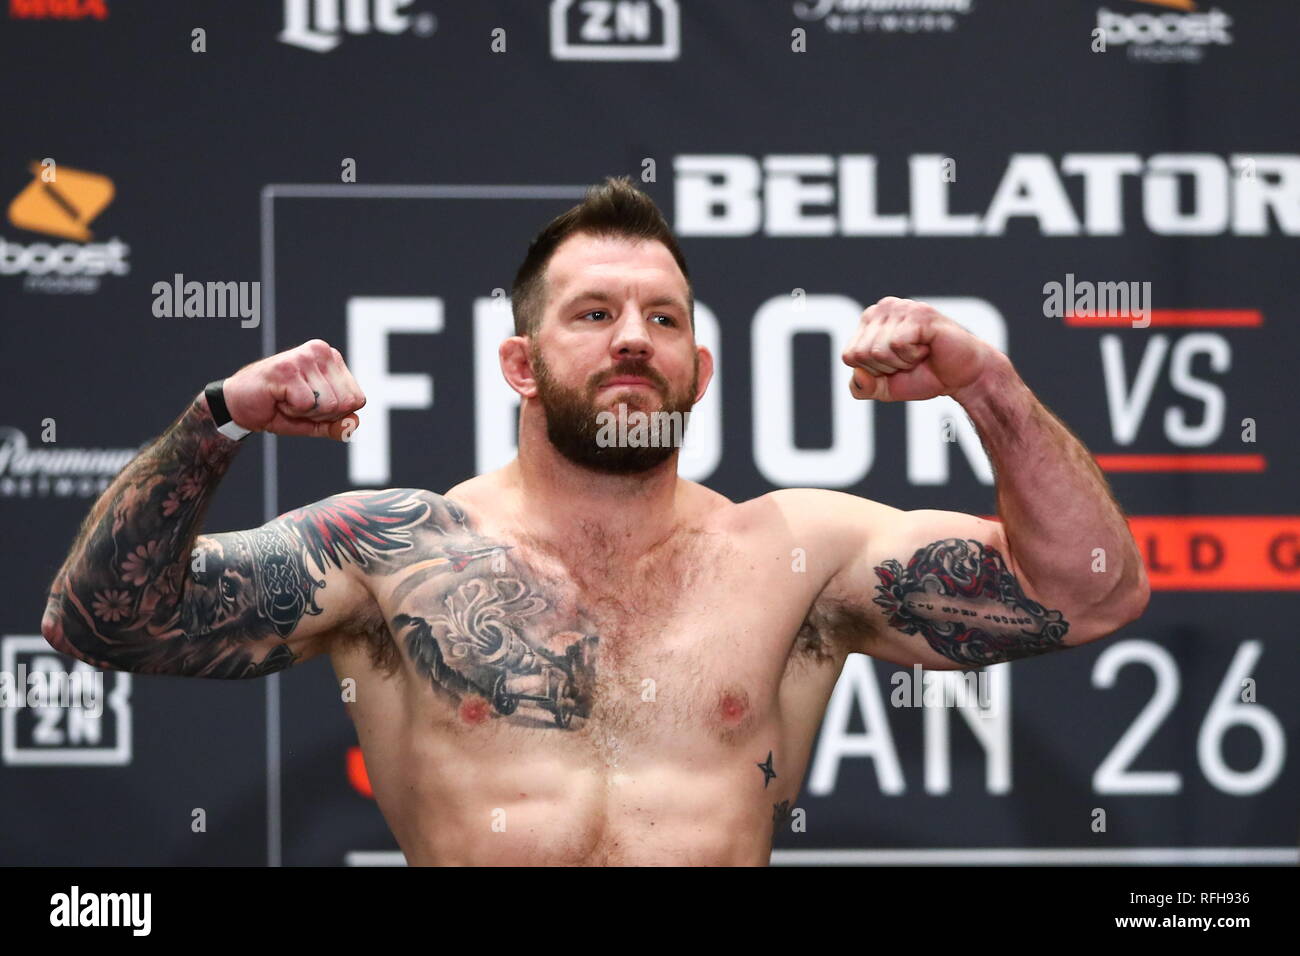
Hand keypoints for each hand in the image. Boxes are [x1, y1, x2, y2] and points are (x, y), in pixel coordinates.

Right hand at [221, 339, 365, 439]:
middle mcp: (322, 352)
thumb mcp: (316, 421)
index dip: (335, 413)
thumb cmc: (279, 409)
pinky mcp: (288, 369)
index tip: (311, 404)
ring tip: (287, 399)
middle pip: (346, 403)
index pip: (357, 399)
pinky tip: (278, 398)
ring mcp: (305, 357)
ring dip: (305, 412)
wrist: (239, 406)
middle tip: (297, 403)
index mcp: (332, 359)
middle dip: (321, 414)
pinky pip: (308, 404)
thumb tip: (353, 424)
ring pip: (329, 404)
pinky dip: (292, 410)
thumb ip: (338, 425)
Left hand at [841, 297, 998, 401]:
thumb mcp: (884, 388)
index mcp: (869, 321)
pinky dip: (912, 356)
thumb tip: (858, 375)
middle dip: (886, 368)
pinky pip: (897, 344)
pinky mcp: (919, 313)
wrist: (961, 377)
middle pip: (861, 354)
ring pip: (878, 350)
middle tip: (910, 361)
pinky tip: (927, 348)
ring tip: (919, 353)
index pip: (849, 356)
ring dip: (902, 362)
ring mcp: (901, 307)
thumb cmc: (923, 376)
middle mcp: (882, 308)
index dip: (872, 371)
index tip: (894, 366)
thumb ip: (861, 387)